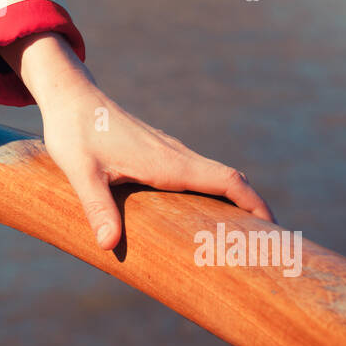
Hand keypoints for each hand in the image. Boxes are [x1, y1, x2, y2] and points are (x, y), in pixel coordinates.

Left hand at [0, 33, 274, 250]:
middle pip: (230, 181)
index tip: (274, 230)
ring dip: (236, 202)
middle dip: (254, 210)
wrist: (71, 97)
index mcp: (167, 162)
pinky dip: (215, 194)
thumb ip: (97, 207)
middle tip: (269, 248)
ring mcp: (170, 152)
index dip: (254, 204)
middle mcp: (176, 156)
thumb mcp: (81, 173)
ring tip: (245, 240)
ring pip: (215, 176)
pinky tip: (206, 216)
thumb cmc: (74, 133)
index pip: (226, 180)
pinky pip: (199, 175)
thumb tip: (108, 246)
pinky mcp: (159, 153)